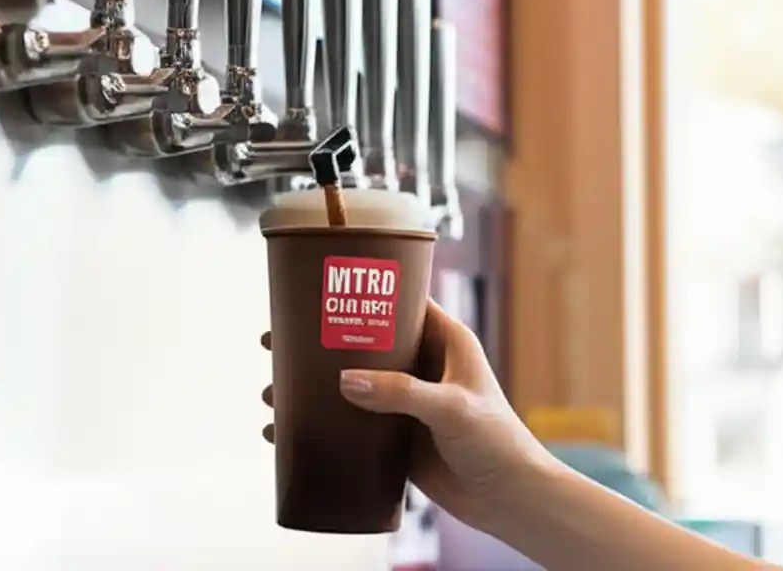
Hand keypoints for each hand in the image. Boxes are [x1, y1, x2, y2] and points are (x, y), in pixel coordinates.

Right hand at [261, 300, 554, 532]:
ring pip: (351, 383)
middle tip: (276, 339)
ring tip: (274, 390)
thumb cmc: (498, 442)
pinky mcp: (396, 436)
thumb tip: (345, 381)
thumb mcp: (452, 409)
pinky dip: (323, 423)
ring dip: (314, 385)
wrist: (509, 498)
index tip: (320, 285)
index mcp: (445, 341)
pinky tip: (290, 431)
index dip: (361, 290)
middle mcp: (422, 365)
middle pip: (363, 341)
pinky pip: (351, 423)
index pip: (399, 301)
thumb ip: (402, 392)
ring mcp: (406, 401)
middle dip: (321, 340)